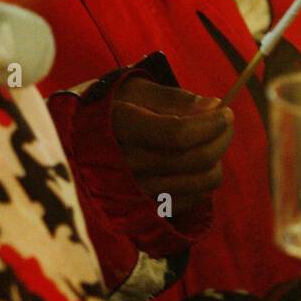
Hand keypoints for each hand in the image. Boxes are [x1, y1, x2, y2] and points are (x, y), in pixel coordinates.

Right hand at [111, 77, 234, 213]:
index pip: (178, 134)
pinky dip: (201, 183)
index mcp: (120, 127)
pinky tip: (197, 165)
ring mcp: (133, 192)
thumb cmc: (112, 108)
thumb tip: (214, 107)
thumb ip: (177, 100)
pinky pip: (189, 201)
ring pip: (198, 183)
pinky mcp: (142, 209)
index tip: (225, 112)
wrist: (74, 143)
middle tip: (225, 123)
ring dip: (214, 161)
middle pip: (194, 159)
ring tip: (211, 143)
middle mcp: (125, 164)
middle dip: (220, 139)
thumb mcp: (136, 91)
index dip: (210, 125)